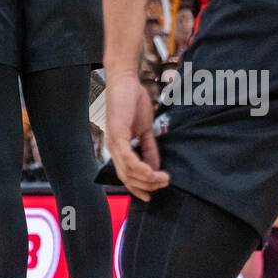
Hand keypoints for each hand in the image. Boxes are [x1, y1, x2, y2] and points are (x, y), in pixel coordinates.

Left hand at [104, 71, 169, 201]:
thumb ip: (149, 148)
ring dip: (147, 178)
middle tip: (164, 184)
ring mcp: (113, 141)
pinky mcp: (117, 134)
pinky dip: (140, 167)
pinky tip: (152, 171)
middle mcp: (113, 147)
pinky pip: (128, 158)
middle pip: (127, 177)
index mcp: (118, 147)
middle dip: (147, 185)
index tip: (151, 196)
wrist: (125, 80)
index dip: (137, 188)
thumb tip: (156, 167)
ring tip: (163, 178)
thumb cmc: (133, 101)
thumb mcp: (144, 129)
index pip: (125, 175)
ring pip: (128, 171)